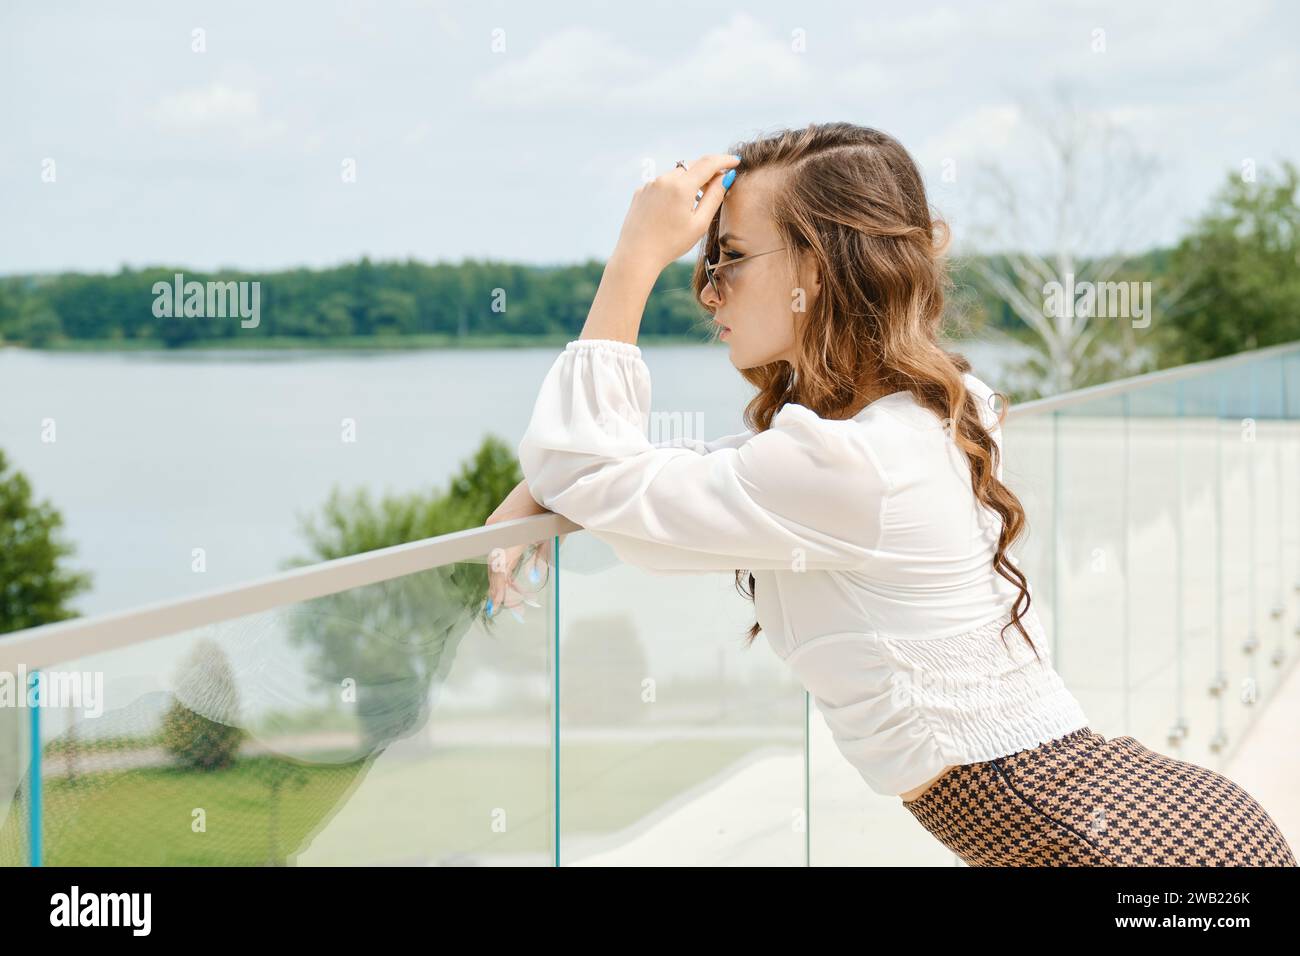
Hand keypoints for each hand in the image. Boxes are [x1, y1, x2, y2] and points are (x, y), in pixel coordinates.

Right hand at [483, 479, 561, 620]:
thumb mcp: (552, 533)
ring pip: (493, 555)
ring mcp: (494, 523)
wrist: (546, 477)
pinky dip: (501, 563)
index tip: (498, 603)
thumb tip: (532, 575)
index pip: (500, 565)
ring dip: (500, 576)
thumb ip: (541, 554)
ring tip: (508, 596)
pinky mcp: (496, 521)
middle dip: (498, 586)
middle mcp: (495, 526)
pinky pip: (496, 546)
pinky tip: (507, 577)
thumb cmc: (554, 504)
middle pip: (494, 563)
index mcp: (510, 530)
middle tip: (504, 606)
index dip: (499, 586)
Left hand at [611, 153, 740, 274]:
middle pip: (692, 166)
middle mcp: (664, 179)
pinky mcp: (640, 191)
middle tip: (718, 185)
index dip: (725, 160)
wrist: (636, 255)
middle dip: (707, 172)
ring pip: (676, 175)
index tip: (736, 161)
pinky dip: (672, 189)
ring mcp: (650, 184)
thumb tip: (726, 177)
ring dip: (689, 182)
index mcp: (681, 186)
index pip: (709, 163)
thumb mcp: (699, 224)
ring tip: (693, 203)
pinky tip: (672, 209)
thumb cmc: (671, 244)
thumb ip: (714, 197)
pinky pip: (662, 184)